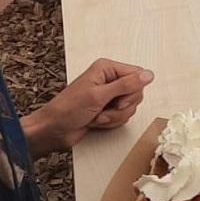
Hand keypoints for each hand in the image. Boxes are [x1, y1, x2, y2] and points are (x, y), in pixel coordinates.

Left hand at [22, 58, 153, 155]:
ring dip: (114, 116)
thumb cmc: (67, 110)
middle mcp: (110, 80)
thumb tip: (148, 75)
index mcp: (107, 68)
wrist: (52, 132)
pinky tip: (97, 121)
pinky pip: (122, 116)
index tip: (119, 100)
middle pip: (136, 92)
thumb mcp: (98, 96)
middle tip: (105, 108)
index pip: (137, 75)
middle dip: (122, 106)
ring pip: (130, 106)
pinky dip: (111, 122)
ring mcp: (109, 95)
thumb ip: (126, 85)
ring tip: (97, 117)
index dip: (132, 90)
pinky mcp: (107, 109)